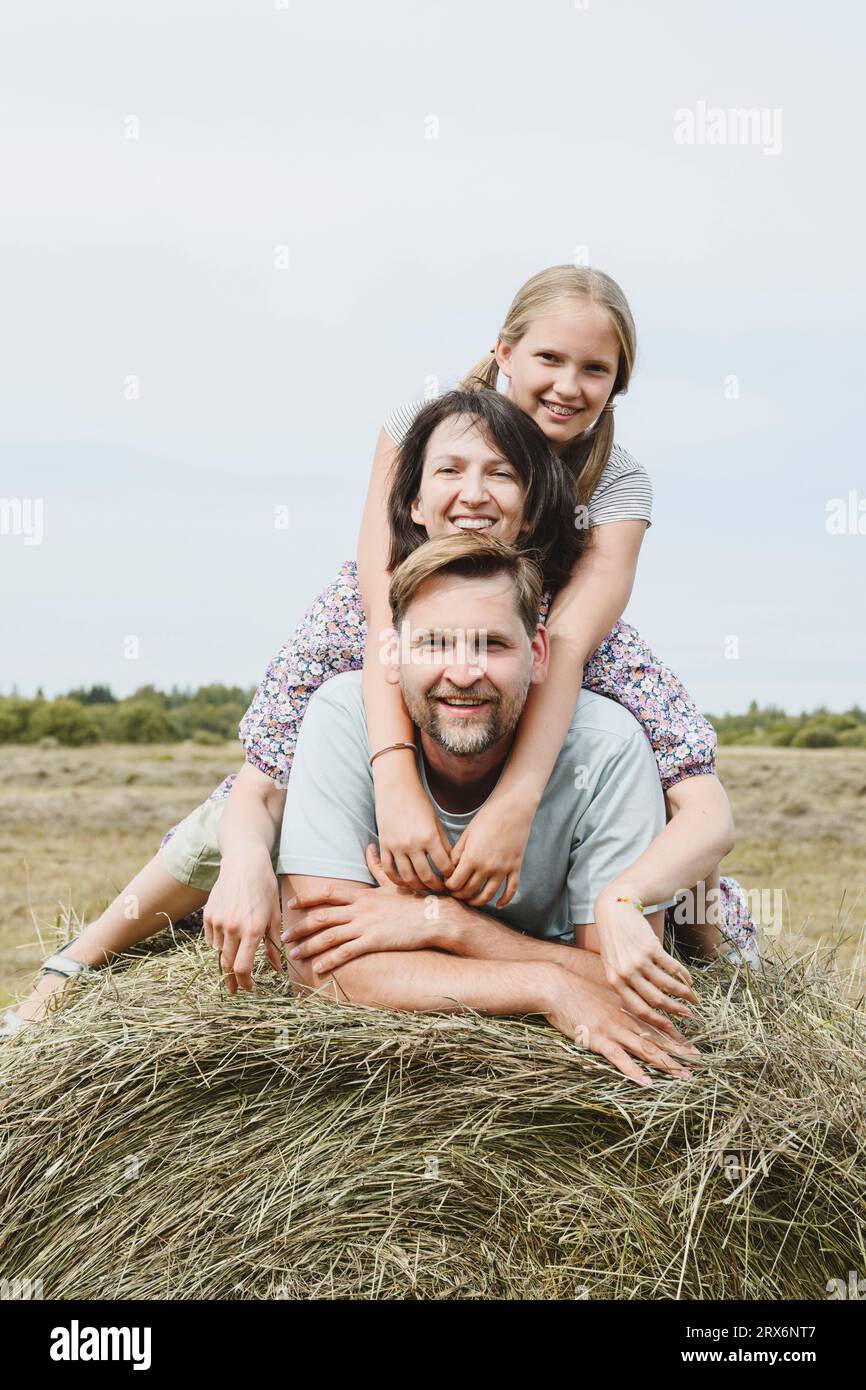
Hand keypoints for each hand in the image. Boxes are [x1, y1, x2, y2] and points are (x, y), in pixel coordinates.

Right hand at [203, 848, 282, 993]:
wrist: (244, 863)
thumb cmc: (265, 888)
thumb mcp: (274, 916)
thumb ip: (273, 945)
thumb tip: (277, 969)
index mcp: (253, 930)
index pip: (243, 967)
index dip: (245, 982)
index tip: (248, 989)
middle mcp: (233, 928)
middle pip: (227, 965)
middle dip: (231, 980)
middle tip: (234, 989)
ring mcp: (218, 922)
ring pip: (218, 953)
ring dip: (225, 960)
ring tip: (233, 963)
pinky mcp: (208, 915)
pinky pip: (210, 939)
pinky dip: (218, 944)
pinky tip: (227, 940)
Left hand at [281, 844, 436, 974]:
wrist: (435, 916)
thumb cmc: (415, 901)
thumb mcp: (394, 882)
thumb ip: (378, 867)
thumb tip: (370, 848)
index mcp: (362, 894)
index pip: (327, 892)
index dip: (307, 897)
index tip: (292, 904)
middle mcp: (360, 909)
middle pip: (321, 916)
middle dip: (300, 927)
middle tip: (284, 936)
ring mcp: (366, 925)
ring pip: (329, 936)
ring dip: (309, 946)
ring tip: (294, 955)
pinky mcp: (374, 941)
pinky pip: (346, 952)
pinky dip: (329, 960)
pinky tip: (318, 968)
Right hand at [373, 767, 454, 893]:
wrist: (396, 788)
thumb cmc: (420, 802)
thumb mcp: (436, 821)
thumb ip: (443, 843)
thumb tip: (451, 864)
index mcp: (429, 836)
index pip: (444, 865)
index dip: (450, 875)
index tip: (453, 878)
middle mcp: (412, 843)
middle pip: (426, 876)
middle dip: (436, 886)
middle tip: (441, 890)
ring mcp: (396, 846)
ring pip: (408, 877)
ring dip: (418, 886)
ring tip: (425, 888)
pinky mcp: (384, 845)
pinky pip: (389, 870)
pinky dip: (398, 880)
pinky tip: (406, 883)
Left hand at [444, 793, 532, 907]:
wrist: (513, 808)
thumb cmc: (487, 818)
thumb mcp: (467, 833)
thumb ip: (458, 853)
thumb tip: (451, 870)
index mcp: (472, 858)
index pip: (455, 883)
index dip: (449, 887)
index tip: (447, 885)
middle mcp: (487, 867)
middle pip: (470, 891)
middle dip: (460, 895)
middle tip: (456, 893)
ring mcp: (503, 870)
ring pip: (488, 895)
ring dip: (478, 901)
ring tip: (471, 900)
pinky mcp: (515, 868)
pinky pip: (511, 890)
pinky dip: (505, 901)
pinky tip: (498, 905)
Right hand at [543, 965, 700, 1087]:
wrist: (555, 986)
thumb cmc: (576, 988)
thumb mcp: (603, 990)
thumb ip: (618, 1000)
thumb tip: (628, 1006)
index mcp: (627, 1009)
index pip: (658, 1025)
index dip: (677, 1037)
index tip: (693, 1047)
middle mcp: (625, 1020)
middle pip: (658, 1038)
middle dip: (679, 1052)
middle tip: (699, 1064)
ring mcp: (613, 1030)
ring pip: (645, 1049)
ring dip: (666, 1063)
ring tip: (683, 1075)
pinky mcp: (598, 1040)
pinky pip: (619, 1058)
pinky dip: (633, 1071)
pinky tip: (646, 1081)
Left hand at [593, 892, 698, 1024]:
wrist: (614, 911)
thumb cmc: (614, 941)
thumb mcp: (612, 965)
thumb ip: (624, 985)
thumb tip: (643, 1007)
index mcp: (615, 982)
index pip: (638, 1009)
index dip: (657, 1021)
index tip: (671, 1027)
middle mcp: (627, 974)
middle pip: (656, 1000)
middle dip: (676, 1010)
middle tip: (689, 1015)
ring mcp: (639, 960)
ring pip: (667, 985)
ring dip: (684, 994)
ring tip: (694, 998)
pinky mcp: (651, 948)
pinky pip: (672, 967)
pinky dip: (684, 976)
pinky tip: (690, 980)